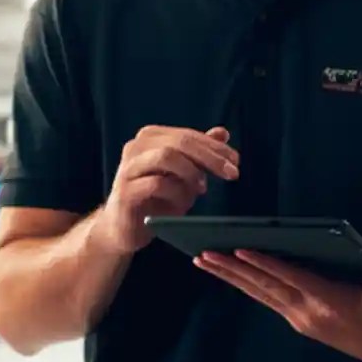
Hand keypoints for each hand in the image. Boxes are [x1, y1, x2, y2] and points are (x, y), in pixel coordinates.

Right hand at [95, 126, 239, 253]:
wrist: (124, 229)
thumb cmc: (156, 198)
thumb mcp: (184, 174)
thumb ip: (199, 153)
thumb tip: (223, 132)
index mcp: (151, 137)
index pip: (189, 135)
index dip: (215, 147)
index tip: (236, 160)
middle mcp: (136, 147)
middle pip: (181, 142)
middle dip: (211, 156)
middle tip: (232, 172)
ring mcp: (128, 168)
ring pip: (166, 156)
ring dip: (192, 172)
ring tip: (203, 188)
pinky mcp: (125, 192)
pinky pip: (157, 184)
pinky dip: (176, 192)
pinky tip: (183, 204)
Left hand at [195, 250, 361, 361]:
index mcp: (328, 301)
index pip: (291, 279)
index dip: (266, 264)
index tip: (241, 249)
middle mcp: (307, 312)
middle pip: (264, 287)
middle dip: (234, 269)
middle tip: (205, 253)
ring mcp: (299, 318)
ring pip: (259, 294)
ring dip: (231, 278)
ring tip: (204, 261)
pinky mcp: (297, 320)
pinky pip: (266, 299)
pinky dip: (245, 285)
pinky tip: (229, 273)